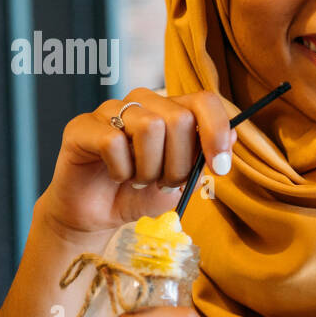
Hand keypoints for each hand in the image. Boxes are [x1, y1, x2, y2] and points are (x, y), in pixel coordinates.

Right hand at [39, 87, 237, 243]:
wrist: (98, 215)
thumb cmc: (141, 194)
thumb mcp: (182, 181)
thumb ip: (204, 158)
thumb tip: (232, 133)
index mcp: (171, 110)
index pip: (204, 101)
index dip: (216, 132)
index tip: (219, 168)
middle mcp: (143, 102)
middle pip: (179, 119)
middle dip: (178, 164)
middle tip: (163, 182)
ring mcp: (110, 110)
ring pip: (149, 127)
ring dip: (149, 168)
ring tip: (139, 180)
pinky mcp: (82, 126)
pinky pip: (113, 142)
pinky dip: (121, 170)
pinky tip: (115, 176)